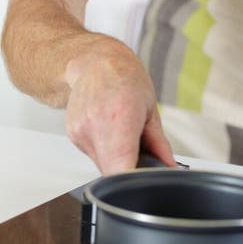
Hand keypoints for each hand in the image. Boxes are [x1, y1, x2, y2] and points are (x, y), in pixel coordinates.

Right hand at [64, 37, 175, 173]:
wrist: (95, 62)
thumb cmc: (125, 77)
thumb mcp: (151, 108)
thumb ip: (160, 144)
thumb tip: (169, 167)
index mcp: (119, 118)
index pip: (120, 170)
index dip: (132, 181)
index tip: (143, 181)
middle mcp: (96, 126)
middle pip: (112, 172)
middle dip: (128, 169)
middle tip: (138, 151)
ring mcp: (81, 132)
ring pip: (102, 165)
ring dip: (115, 158)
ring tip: (122, 131)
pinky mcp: (72, 136)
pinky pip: (93, 154)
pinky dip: (104, 148)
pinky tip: (109, 128)